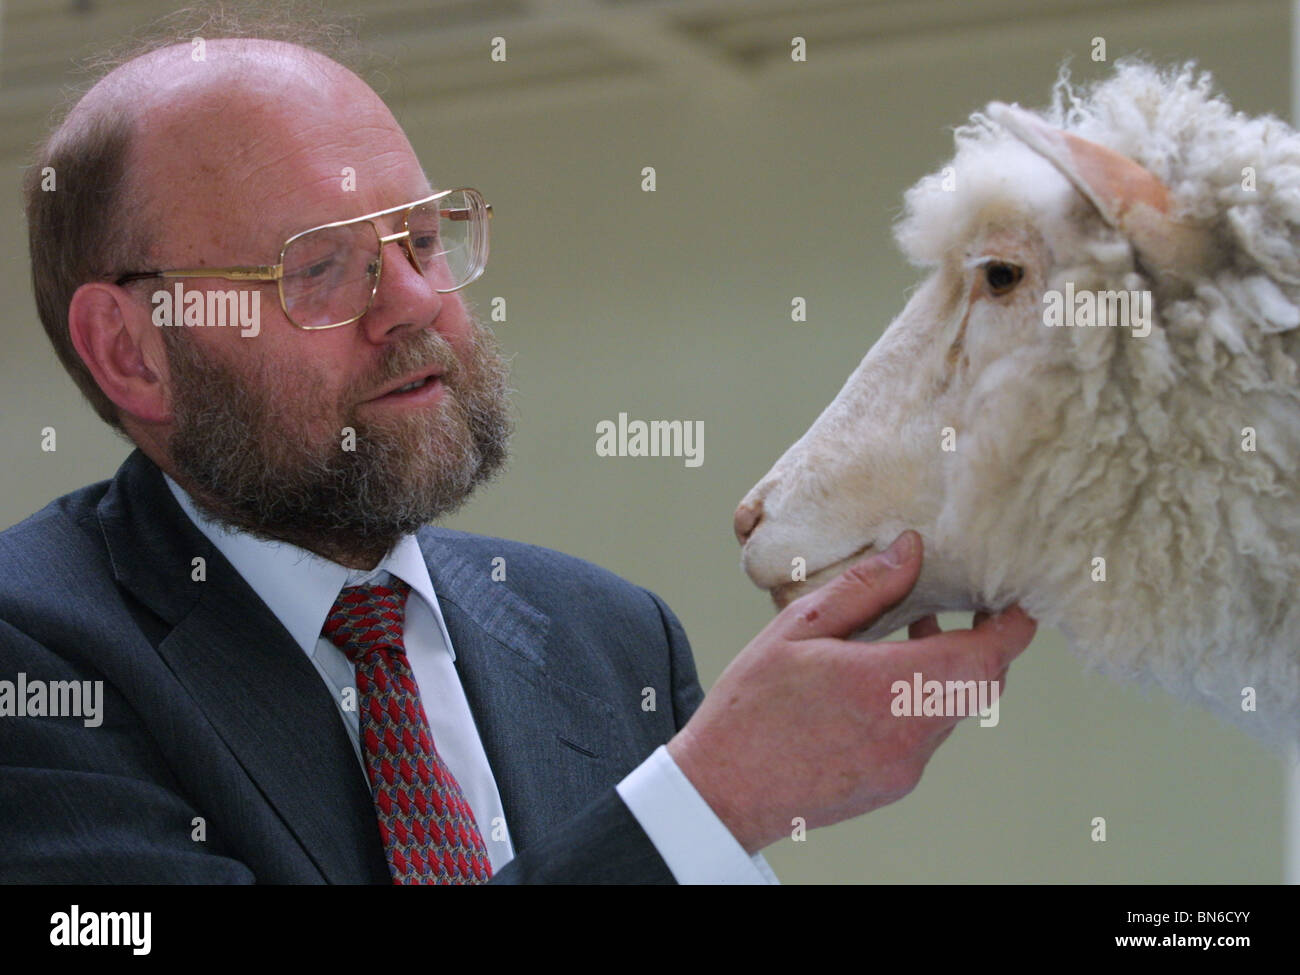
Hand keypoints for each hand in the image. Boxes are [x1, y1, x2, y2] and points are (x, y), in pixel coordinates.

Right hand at [666, 530, 1035, 853]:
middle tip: (959, 606)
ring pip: (953, 709)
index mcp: (891, 686)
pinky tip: (875, 684)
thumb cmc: (751, 707)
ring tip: (904, 636)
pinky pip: (926, 736)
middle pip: (981, 684)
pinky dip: (918, 703)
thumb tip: (911, 549)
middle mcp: (911, 732)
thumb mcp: (797, 629)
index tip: (1012, 597)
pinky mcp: (893, 785)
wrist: (723, 792)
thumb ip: (863, 588)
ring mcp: (906, 766)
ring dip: (944, 673)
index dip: (1013, 625)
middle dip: (981, 644)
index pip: (988, 656)